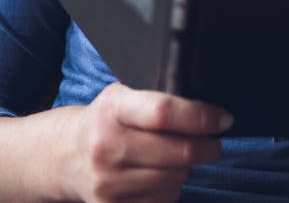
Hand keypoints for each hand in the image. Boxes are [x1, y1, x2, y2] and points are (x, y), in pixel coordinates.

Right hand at [64, 83, 232, 201]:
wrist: (65, 155)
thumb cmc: (106, 119)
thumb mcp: (123, 96)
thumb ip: (156, 99)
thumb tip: (205, 109)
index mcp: (114, 108)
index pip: (164, 112)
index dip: (200, 117)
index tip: (223, 119)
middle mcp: (108, 145)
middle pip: (177, 152)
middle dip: (207, 148)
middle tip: (215, 143)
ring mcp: (107, 182)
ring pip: (174, 179)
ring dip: (187, 169)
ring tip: (179, 157)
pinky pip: (161, 202)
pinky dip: (170, 189)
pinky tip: (161, 176)